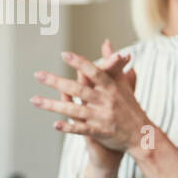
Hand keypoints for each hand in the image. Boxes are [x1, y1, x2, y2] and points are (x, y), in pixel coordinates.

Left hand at [31, 46, 152, 153]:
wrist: (142, 135)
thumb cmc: (130, 107)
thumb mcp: (122, 83)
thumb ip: (112, 63)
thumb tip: (106, 42)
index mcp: (111, 88)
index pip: (94, 72)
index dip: (80, 63)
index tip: (64, 54)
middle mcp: (105, 101)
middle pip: (78, 89)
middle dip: (56, 82)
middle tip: (38, 75)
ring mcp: (102, 117)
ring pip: (74, 110)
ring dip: (52, 105)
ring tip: (34, 100)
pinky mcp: (100, 132)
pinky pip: (81, 129)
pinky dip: (68, 127)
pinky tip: (54, 124)